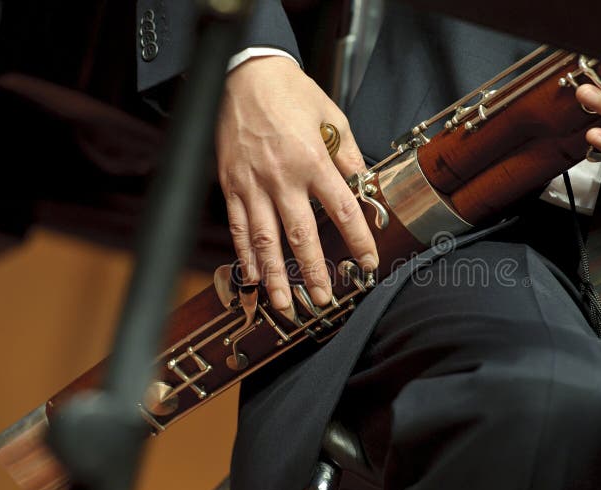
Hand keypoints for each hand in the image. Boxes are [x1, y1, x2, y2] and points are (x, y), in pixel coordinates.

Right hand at [216, 56, 377, 312]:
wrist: (244, 74)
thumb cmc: (290, 93)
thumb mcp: (332, 117)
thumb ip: (349, 156)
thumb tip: (365, 186)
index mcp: (313, 160)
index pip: (342, 210)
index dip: (358, 240)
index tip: (368, 262)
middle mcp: (282, 177)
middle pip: (301, 235)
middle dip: (313, 272)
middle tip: (323, 299)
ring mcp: (252, 184)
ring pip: (264, 240)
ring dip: (275, 276)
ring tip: (285, 304)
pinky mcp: (231, 184)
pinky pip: (238, 227)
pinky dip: (245, 255)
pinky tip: (254, 277)